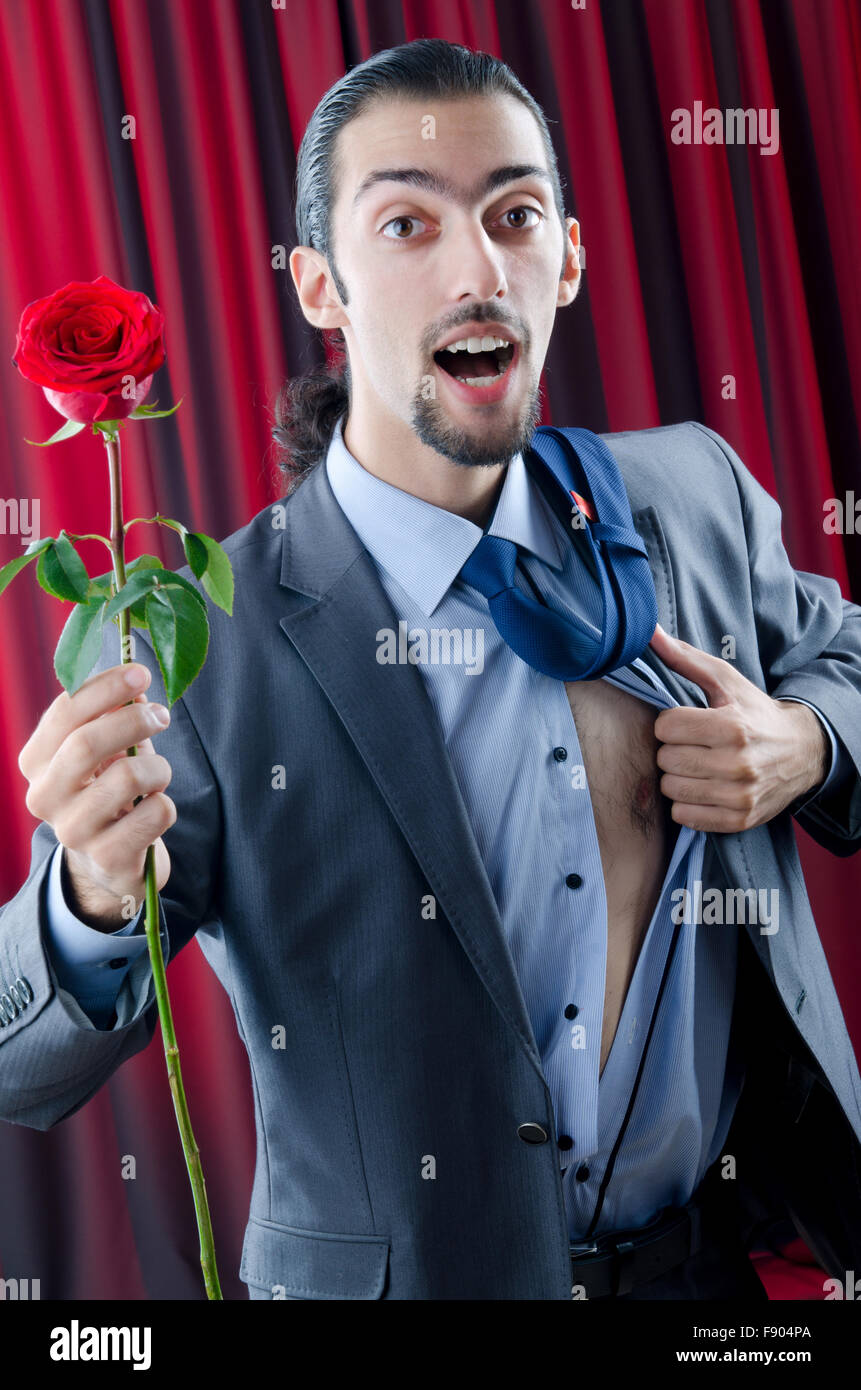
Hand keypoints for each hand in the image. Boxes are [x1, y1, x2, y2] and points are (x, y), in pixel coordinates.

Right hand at [18, 663, 174, 928]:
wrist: (111, 860)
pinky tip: (154, 810)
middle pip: (87, 743)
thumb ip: (112, 713)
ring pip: (128, 776)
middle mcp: (44, 796)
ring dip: (159, 768)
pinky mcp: (108, 858)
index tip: (141, 672)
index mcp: (36, 761)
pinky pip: (156, 813)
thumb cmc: (109, 789)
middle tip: (162, 715)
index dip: (105, 688)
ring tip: (158, 775)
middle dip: (133, 720)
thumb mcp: (106, 748)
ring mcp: (74, 831)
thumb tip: (135, 684)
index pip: (65, 713)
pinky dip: (166, 804)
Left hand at [648, 624, 829, 832]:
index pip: (665, 728)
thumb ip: (684, 658)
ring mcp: (738, 795)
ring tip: (695, 765)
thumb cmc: (755, 712)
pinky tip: (701, 786)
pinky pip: (685, 816)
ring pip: (671, 790)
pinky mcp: (739, 819)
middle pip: (666, 760)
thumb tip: (649, 632)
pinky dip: (686, 803)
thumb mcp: (725, 681)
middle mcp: (736, 763)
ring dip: (677, 777)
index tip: (685, 722)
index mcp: (731, 726)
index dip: (669, 723)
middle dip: (672, 749)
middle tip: (691, 745)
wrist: (800, 751)